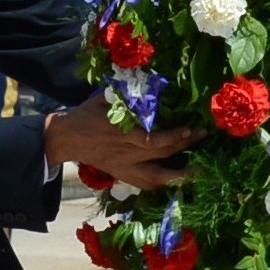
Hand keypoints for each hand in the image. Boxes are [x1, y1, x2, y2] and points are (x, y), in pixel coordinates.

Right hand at [44, 93, 201, 189]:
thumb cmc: (87, 114)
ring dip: (179, 176)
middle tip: (202, 133)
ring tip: (199, 170)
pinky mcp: (122, 175)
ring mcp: (124, 167)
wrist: (66, 138)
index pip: (150, 139)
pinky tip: (179, 180)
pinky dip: (163, 184)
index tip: (188, 129)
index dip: (171, 136)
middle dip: (184, 145)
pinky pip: (145, 184)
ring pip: (155, 177)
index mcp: (121, 132)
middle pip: (160, 154)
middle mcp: (125, 152)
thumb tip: (151, 85)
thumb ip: (126, 95)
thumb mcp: (103, 98)